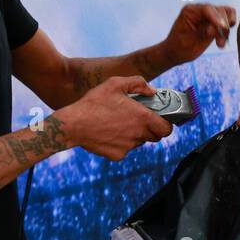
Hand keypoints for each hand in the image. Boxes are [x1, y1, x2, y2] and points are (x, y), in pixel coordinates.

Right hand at [58, 76, 172, 159]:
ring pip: (139, 142)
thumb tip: (152, 91)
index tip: (160, 119)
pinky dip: (121, 143)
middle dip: (151, 129)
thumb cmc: (94, 102)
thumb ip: (138, 83)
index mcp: (143, 117)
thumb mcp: (115, 83)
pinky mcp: (118, 155)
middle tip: (139, 120)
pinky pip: (125, 149)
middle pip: (155, 137)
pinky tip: (108, 132)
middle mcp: (139, 134)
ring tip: (119, 123)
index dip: (166, 124)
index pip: (167, 129)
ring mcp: (129, 146)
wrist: (73, 125)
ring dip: (135, 135)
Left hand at [160, 3, 237, 67]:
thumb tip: (221, 26)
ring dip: (226, 30)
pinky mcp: (214, 24)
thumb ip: (204, 31)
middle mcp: (201, 10)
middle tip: (218, 41)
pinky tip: (221, 43)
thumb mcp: (187, 40)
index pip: (208, 8)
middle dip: (222, 26)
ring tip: (220, 43)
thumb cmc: (178, 47)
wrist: (176, 53)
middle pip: (220, 11)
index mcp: (191, 11)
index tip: (222, 28)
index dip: (217, 17)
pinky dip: (227, 32)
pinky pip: (228, 22)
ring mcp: (209, 16)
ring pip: (227, 15)